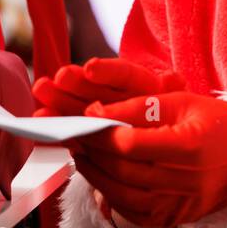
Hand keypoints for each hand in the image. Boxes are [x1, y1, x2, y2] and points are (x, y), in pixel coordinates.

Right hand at [32, 56, 185, 116]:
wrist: (184, 159)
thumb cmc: (183, 128)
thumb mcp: (179, 112)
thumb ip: (168, 97)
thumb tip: (172, 77)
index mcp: (151, 89)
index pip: (129, 75)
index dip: (109, 71)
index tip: (90, 68)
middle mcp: (128, 97)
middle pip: (100, 87)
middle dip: (77, 83)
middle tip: (56, 80)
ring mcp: (112, 112)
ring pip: (84, 103)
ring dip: (62, 98)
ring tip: (42, 91)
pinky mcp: (99, 129)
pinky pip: (77, 124)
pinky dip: (61, 121)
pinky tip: (43, 114)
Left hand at [69, 91, 226, 227]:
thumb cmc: (217, 122)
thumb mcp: (183, 102)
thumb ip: (139, 106)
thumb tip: (96, 112)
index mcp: (191, 146)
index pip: (132, 144)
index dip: (102, 133)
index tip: (85, 119)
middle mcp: (187, 181)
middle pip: (123, 170)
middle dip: (92, 152)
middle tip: (74, 134)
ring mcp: (181, 204)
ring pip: (122, 194)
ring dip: (95, 174)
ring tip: (82, 153)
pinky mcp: (175, 218)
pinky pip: (132, 212)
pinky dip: (110, 194)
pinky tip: (101, 176)